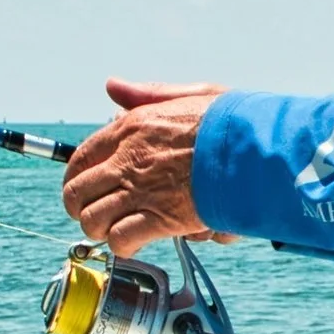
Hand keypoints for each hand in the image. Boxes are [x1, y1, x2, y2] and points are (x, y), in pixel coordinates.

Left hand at [64, 76, 226, 251]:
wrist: (257, 149)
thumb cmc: (232, 122)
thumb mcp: (190, 94)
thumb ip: (146, 94)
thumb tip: (113, 87)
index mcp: (132, 128)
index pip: (80, 157)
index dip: (75, 177)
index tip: (83, 188)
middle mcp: (128, 160)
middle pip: (77, 192)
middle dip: (80, 208)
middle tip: (94, 215)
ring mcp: (142, 190)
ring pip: (93, 220)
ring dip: (101, 230)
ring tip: (114, 231)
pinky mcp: (161, 218)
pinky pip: (122, 239)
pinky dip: (123, 246)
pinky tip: (133, 244)